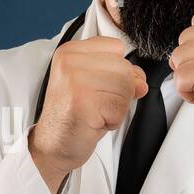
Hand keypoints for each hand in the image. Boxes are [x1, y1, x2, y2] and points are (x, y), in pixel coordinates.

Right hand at [29, 36, 147, 193]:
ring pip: (125, 88)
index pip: (116, 47)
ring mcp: (74, 81)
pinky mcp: (82, 102)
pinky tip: (93, 122)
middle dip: (119, 93)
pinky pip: (120, 108)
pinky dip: (113, 121)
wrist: (53, 145)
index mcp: (70, 52)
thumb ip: (119, 75)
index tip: (98, 87)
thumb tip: (140, 81)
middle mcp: (69, 62)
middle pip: (124, 68)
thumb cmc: (73, 116)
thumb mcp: (96, 87)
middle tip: (95, 105)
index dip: (117, 71)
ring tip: (94, 113)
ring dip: (117, 108)